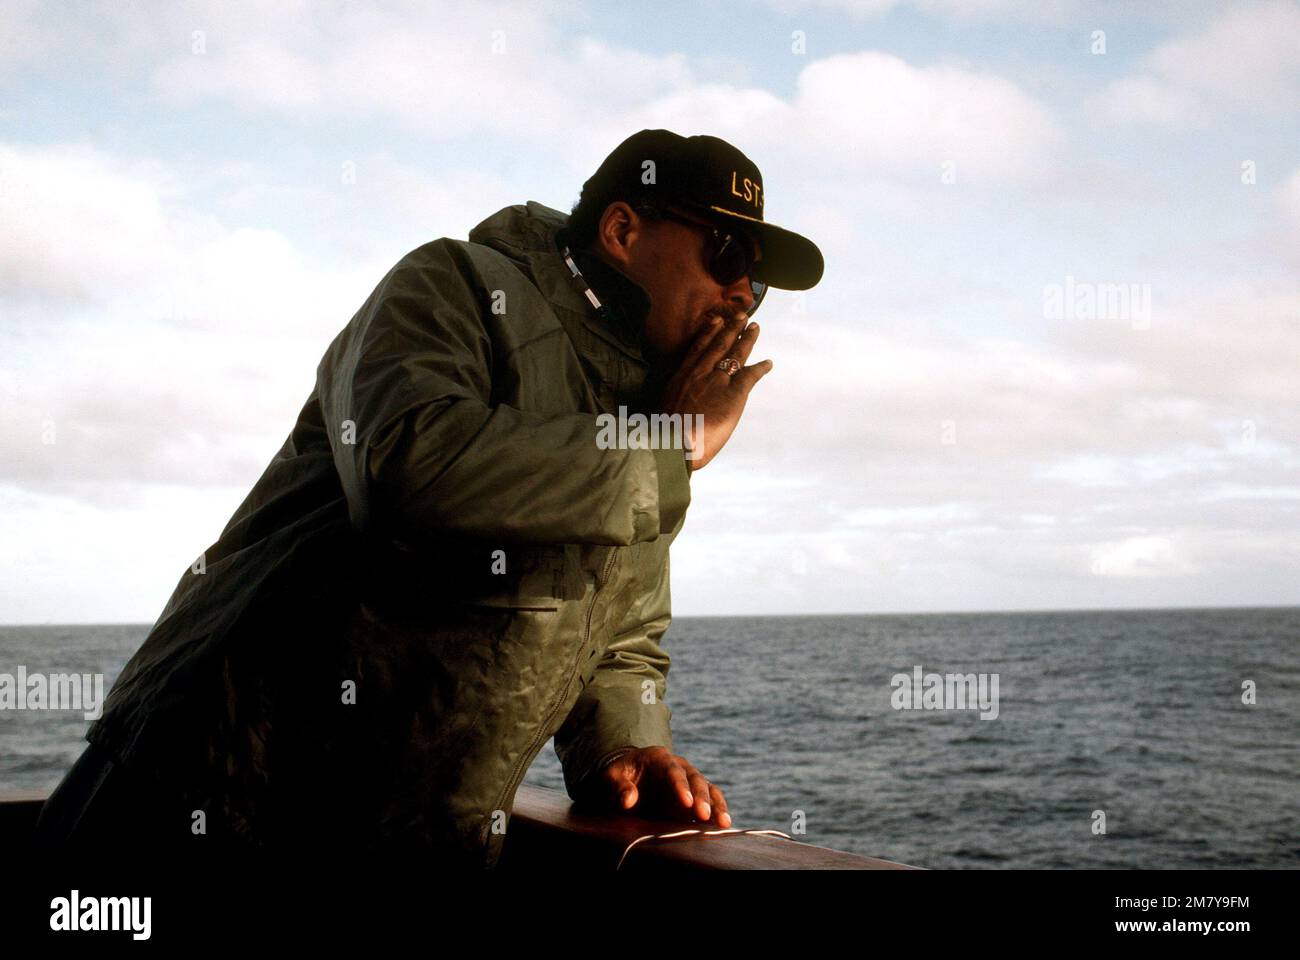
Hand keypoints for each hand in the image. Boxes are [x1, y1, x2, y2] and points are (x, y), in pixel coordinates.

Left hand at [580, 745, 731, 827]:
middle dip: (701, 798)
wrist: (629, 777)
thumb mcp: (612, 777)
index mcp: (659, 758)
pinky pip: (711, 800)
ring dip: (716, 805)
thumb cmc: (620, 775)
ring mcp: (688, 781)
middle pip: (695, 779)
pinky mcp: (694, 796)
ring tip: (723, 823)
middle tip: (703, 815)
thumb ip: (619, 786)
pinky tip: (724, 824)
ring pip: (707, 789)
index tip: (686, 803)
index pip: (673, 770)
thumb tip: (628, 801)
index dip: (680, 786)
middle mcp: (679, 766)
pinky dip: (718, 810)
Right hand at [659, 311, 770, 471]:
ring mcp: (717, 382)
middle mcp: (700, 374)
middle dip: (731, 329)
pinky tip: (768, 363)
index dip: (708, 333)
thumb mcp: (662, 410)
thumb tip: (677, 407)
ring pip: (735, 354)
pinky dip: (760, 368)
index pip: (697, 349)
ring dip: (747, 339)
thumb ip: (673, 402)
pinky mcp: (733, 395)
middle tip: (741, 316)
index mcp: (681, 377)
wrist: (673, 443)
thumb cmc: (664, 435)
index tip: (715, 320)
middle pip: (718, 345)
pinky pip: (749, 376)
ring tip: (755, 328)